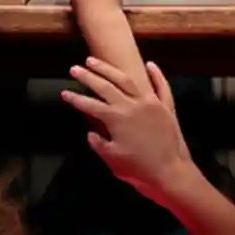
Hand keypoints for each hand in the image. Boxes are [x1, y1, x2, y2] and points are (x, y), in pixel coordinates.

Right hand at [62, 57, 193, 207]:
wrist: (170, 172)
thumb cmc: (138, 169)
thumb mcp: (112, 159)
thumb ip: (99, 144)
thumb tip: (91, 133)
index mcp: (116, 118)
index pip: (90, 105)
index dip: (75, 99)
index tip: (64, 92)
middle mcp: (132, 104)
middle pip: (105, 86)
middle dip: (88, 76)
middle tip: (75, 68)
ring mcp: (151, 102)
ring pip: (128, 79)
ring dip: (111, 69)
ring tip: (96, 62)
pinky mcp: (166, 106)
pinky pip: (161, 85)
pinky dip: (156, 74)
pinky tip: (149, 64)